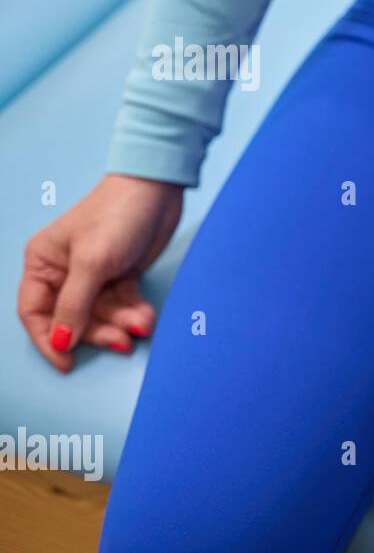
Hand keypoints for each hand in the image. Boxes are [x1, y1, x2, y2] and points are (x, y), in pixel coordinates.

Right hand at [19, 174, 182, 371]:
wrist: (158, 190)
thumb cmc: (117, 216)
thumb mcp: (92, 264)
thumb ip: (75, 305)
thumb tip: (61, 341)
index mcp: (43, 263)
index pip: (35, 312)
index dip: (49, 340)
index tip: (67, 362)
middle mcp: (64, 271)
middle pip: (73, 319)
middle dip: (98, 332)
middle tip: (122, 342)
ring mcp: (94, 275)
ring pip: (102, 315)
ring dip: (121, 323)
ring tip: (143, 324)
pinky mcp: (121, 275)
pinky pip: (123, 305)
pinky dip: (134, 313)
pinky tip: (146, 317)